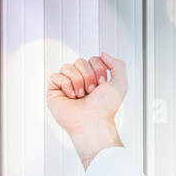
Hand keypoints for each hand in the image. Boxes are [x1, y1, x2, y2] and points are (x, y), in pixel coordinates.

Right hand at [46, 52, 127, 167]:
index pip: (93, 59)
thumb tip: (103, 53)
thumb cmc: (106, 108)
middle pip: (80, 61)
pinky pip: (55, 76)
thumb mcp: (121, 84)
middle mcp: (80, 81)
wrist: (94, 122)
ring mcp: (66, 86)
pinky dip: (66, 85)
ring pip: (67, 66)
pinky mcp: (54, 91)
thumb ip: (118, 65)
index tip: (103, 85)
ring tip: (82, 96)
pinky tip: (71, 97)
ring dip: (78, 81)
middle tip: (92, 91)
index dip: (99, 69)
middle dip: (88, 75)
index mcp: (94, 79)